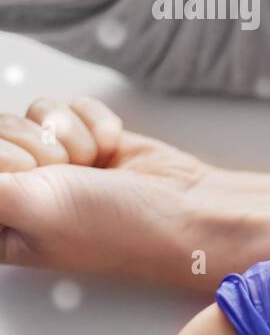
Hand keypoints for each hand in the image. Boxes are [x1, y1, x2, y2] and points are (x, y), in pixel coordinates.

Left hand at [0, 97, 269, 288]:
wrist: (188, 210)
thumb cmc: (117, 228)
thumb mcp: (30, 208)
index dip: (3, 160)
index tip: (31, 179)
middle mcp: (21, 190)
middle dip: (38, 147)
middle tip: (69, 177)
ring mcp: (54, 163)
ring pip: (31, 114)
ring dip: (68, 135)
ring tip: (93, 167)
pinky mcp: (84, 139)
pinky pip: (67, 106)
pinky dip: (93, 123)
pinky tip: (110, 153)